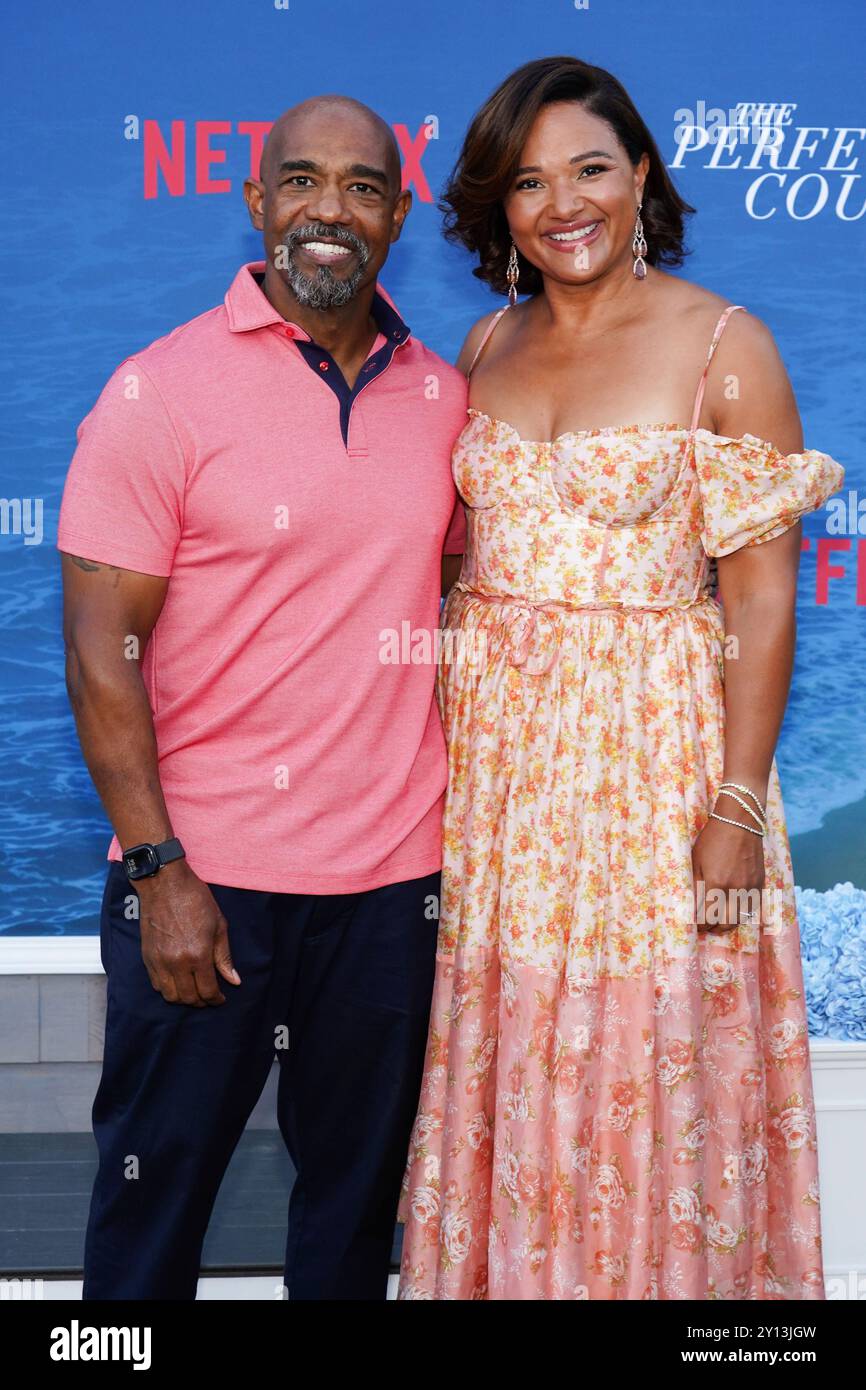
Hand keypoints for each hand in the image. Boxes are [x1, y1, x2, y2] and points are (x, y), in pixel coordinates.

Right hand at [134, 858, 240, 1004]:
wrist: (164, 883)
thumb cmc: (195, 900)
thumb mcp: (218, 925)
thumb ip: (224, 957)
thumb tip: (234, 981)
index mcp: (198, 954)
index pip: (208, 991)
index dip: (216, 999)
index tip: (221, 998)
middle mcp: (176, 962)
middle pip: (188, 998)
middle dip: (201, 1002)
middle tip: (209, 997)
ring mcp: (159, 961)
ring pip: (170, 995)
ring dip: (183, 998)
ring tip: (193, 992)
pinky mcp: (147, 957)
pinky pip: (156, 984)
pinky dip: (168, 988)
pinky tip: (177, 982)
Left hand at [691, 814, 764, 933]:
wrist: (739, 823)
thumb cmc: (712, 839)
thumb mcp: (697, 861)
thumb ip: (695, 886)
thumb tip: (692, 907)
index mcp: (716, 885)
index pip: (708, 918)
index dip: (701, 926)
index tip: (695, 926)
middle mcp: (735, 890)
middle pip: (726, 923)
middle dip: (714, 929)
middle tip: (706, 927)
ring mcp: (750, 887)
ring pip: (740, 918)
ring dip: (729, 924)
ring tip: (719, 922)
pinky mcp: (759, 883)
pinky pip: (752, 907)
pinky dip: (742, 913)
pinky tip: (733, 911)